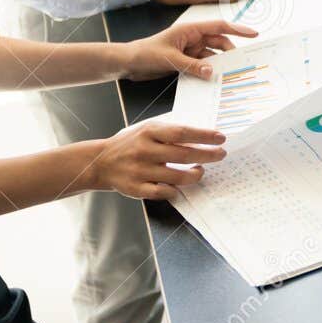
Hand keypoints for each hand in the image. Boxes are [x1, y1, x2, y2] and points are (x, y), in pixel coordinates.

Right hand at [90, 121, 226, 199]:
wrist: (100, 162)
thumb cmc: (130, 143)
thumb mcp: (147, 129)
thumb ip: (170, 133)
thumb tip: (201, 138)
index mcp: (148, 132)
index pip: (182, 132)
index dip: (204, 135)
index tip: (221, 137)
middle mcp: (144, 151)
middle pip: (183, 155)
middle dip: (207, 155)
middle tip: (221, 154)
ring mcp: (140, 171)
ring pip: (177, 177)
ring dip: (195, 175)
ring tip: (201, 170)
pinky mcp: (136, 189)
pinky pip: (164, 192)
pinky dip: (176, 190)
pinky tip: (181, 185)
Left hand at [122, 20, 258, 80]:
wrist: (128, 63)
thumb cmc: (145, 53)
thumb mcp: (170, 59)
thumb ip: (192, 66)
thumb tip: (212, 72)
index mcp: (190, 30)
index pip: (219, 27)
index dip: (238, 29)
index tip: (254, 34)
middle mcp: (192, 38)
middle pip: (219, 43)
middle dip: (230, 53)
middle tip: (242, 64)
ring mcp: (190, 50)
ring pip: (212, 56)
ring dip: (219, 65)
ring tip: (230, 75)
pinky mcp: (186, 62)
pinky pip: (202, 66)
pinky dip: (209, 72)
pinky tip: (214, 81)